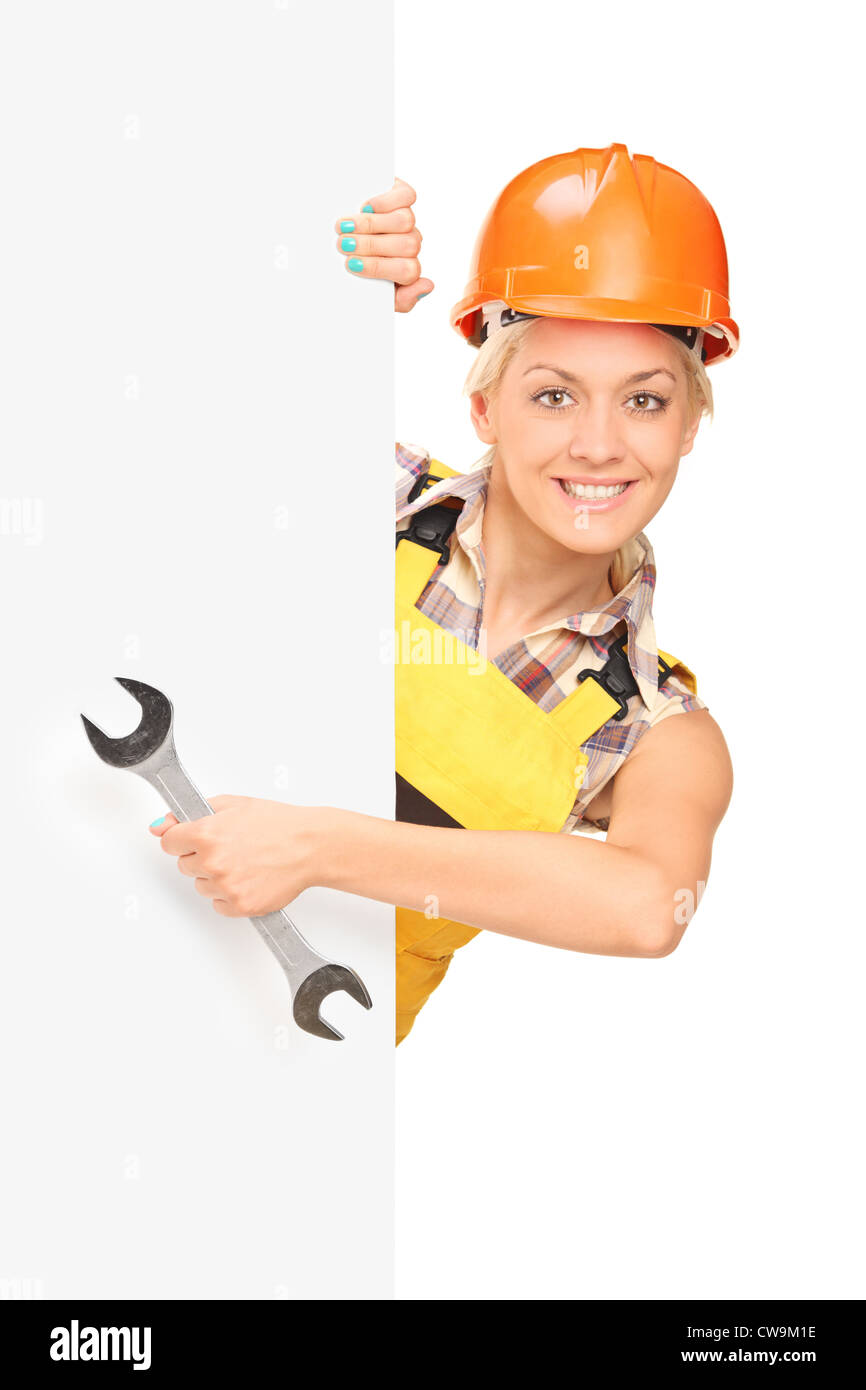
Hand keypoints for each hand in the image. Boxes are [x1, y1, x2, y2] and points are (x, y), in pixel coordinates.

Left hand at [148, 794, 326, 918]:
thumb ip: (190, 813)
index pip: (169, 842)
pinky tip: (248, 878)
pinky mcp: (240, 906)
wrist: (310, 846)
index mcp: (206, 834)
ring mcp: (226, 887)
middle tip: (229, 847)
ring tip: (243, 862)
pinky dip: (229, 895)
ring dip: (215, 877)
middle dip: (200, 857)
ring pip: (201, 886)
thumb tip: (160, 826)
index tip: (195, 838)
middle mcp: (213, 862)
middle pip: (184, 866)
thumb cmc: (277, 823)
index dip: (182, 838)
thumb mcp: (232, 804)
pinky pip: (219, 905)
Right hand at [334, 175, 433, 311]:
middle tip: (343, 244)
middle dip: (370, 245)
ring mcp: (407, 220)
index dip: (379, 267)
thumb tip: (427, 285)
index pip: (408, 271)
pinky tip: (365, 207)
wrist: (337, 234)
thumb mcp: (371, 292)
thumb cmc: (354, 268)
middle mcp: (410, 244)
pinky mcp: (402, 194)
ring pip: (405, 221)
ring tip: (345, 226)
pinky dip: (385, 201)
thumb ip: (400, 299)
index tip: (351, 264)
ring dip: (372, 224)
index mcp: (406, 269)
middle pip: (407, 245)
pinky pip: (406, 197)